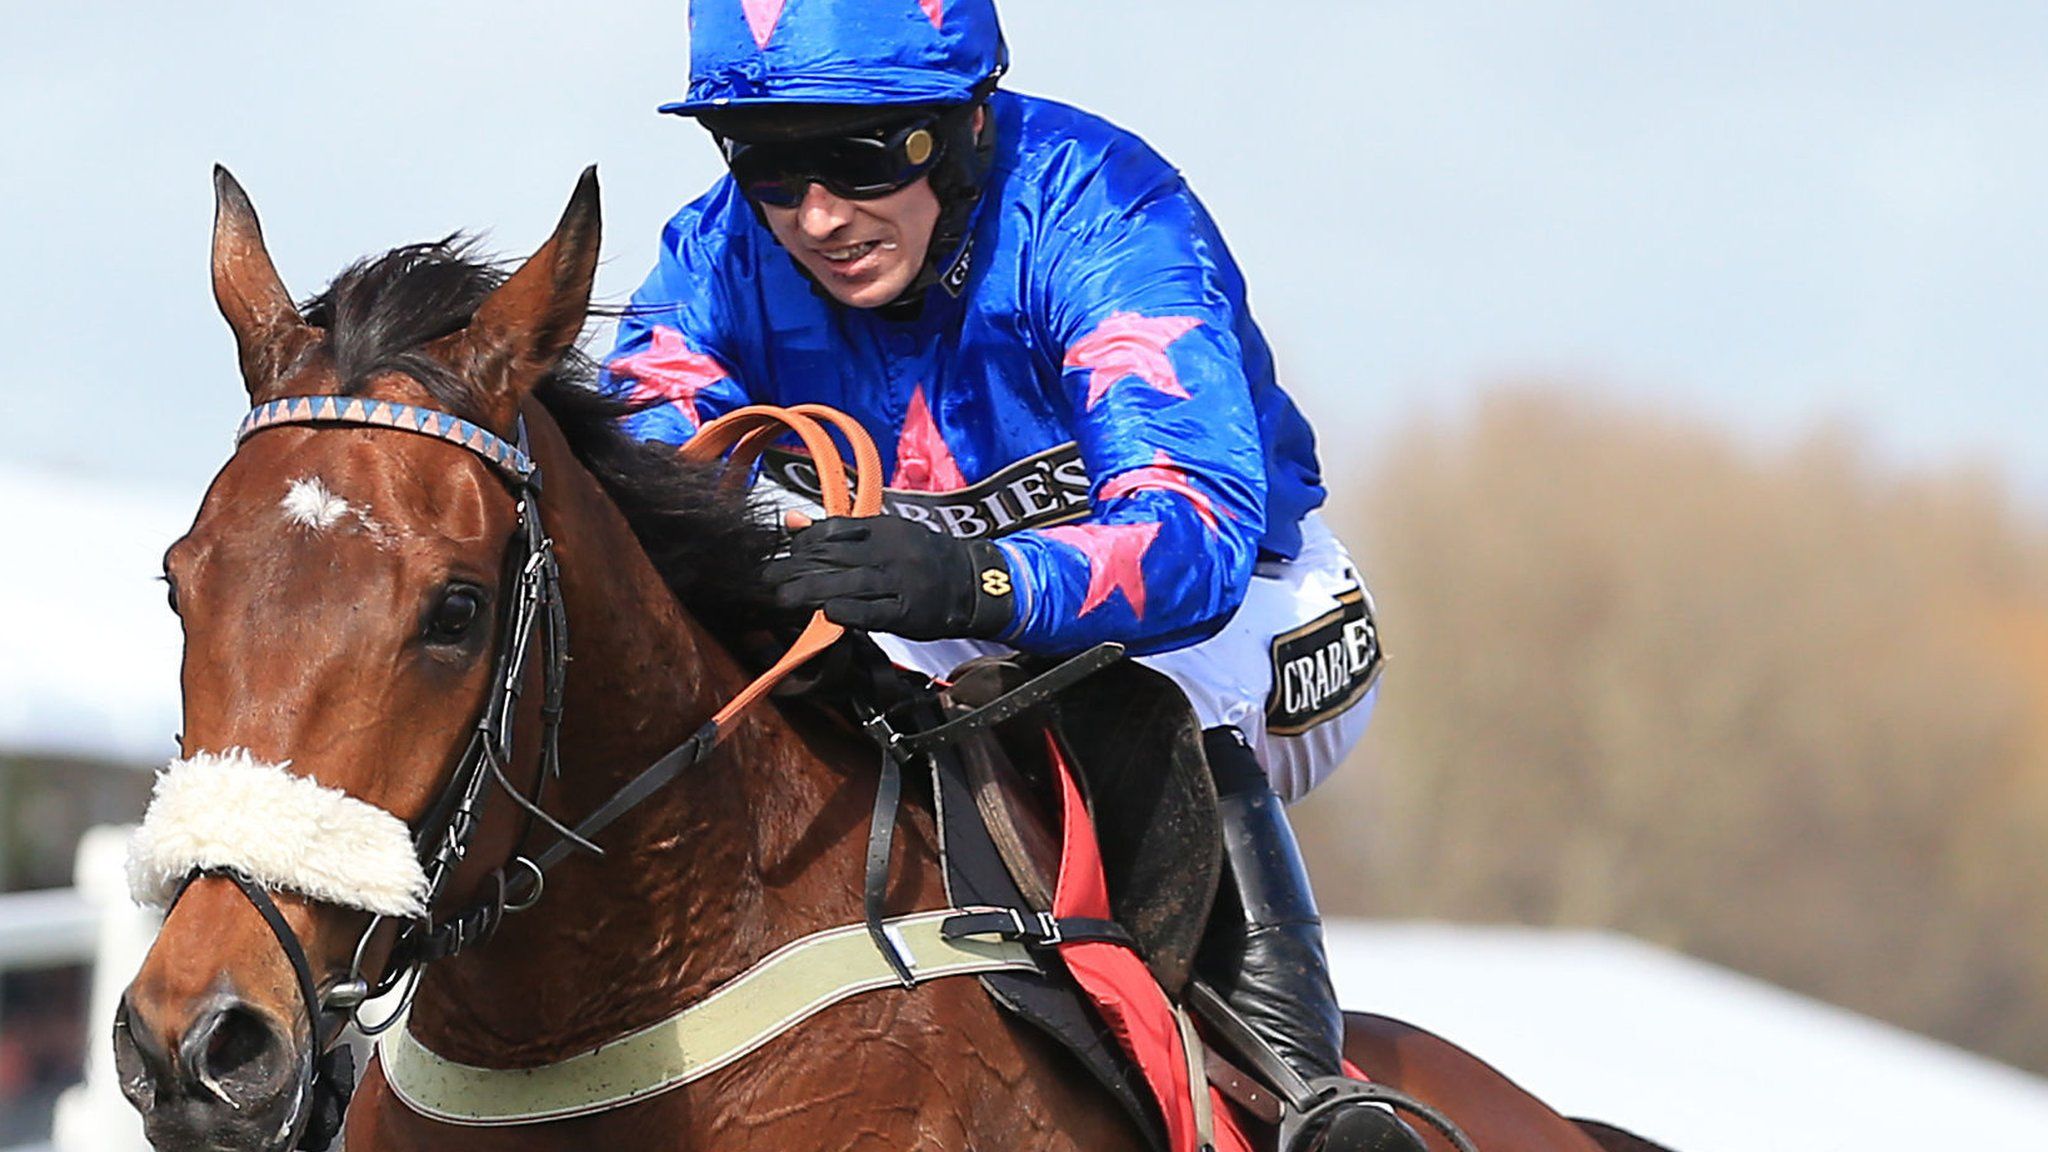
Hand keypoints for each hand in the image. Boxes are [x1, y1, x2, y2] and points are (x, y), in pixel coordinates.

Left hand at [763, 514, 1016, 640]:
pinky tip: (827, 614)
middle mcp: (890, 552)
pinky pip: (873, 612)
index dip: (804, 543)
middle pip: (835, 557)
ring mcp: (900, 582)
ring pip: (849, 584)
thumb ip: (840, 531)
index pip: (834, 530)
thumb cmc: (924, 558)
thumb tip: (792, 519)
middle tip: (768, 579)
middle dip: (797, 568)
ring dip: (812, 591)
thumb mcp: (886, 534)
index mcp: (884, 528)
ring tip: (784, 599)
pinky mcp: (908, 611)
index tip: (786, 554)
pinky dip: (848, 612)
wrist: (974, 582)